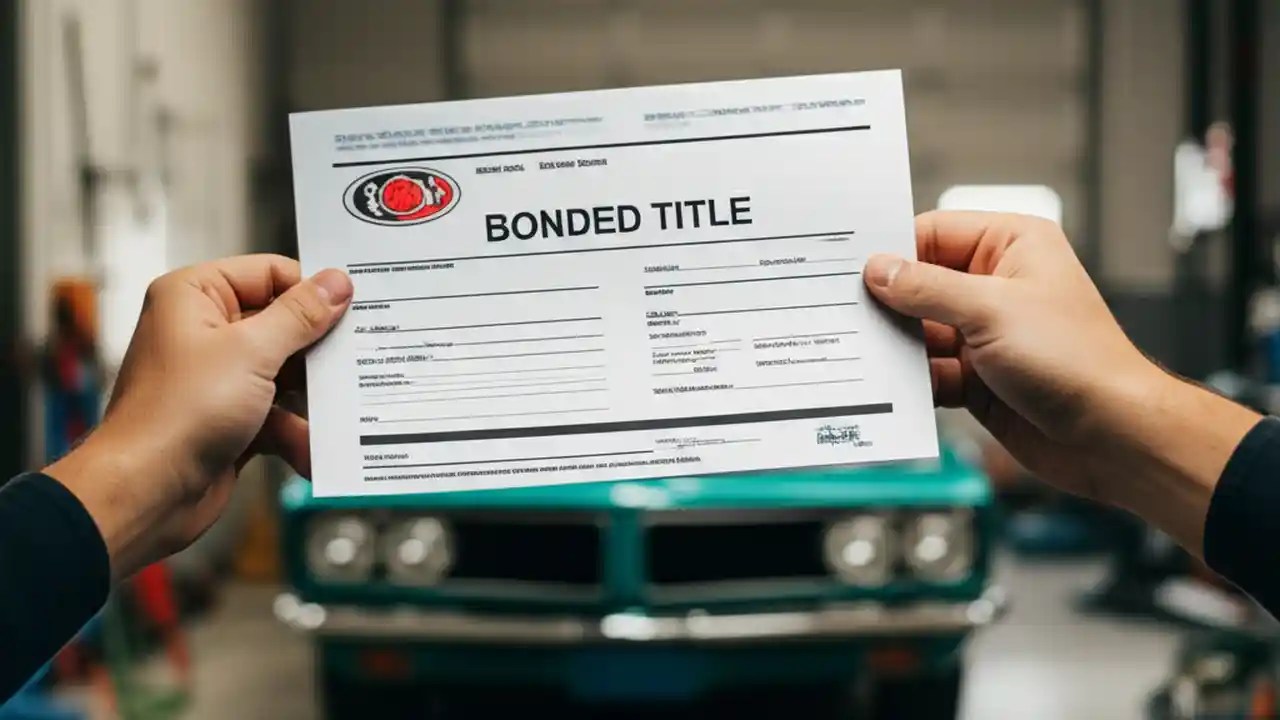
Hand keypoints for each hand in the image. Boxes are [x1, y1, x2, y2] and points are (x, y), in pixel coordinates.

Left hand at [46, 256, 352, 578]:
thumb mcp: (252, 352)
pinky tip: (312, 450)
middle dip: (318, 350)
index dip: (311, 290)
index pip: (269, 274)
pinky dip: (297, 432)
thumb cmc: (177, 414)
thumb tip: (336, 282)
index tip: (352, 308)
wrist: (147, 493)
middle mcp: (205, 332)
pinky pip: (279, 414)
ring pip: (286, 373)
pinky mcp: (232, 418)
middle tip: (357, 356)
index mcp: (196, 297)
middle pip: (283, 324)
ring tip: (341, 408)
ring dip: (311, 397)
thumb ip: (300, 315)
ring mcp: (219, 377)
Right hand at [864, 211, 1258, 551]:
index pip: (933, 233)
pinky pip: (928, 371)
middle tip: (842, 309)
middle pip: (920, 283)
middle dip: (887, 301)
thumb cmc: (1077, 361)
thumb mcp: (991, 310)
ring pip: (920, 330)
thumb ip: (926, 288)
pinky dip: (910, 379)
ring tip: (860, 350)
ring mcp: (985, 333)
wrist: (1112, 437)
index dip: (892, 250)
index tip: (849, 268)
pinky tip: (888, 385)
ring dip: (896, 344)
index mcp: (1011, 246)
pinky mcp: (977, 377)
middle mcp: (996, 285)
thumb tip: (879, 270)